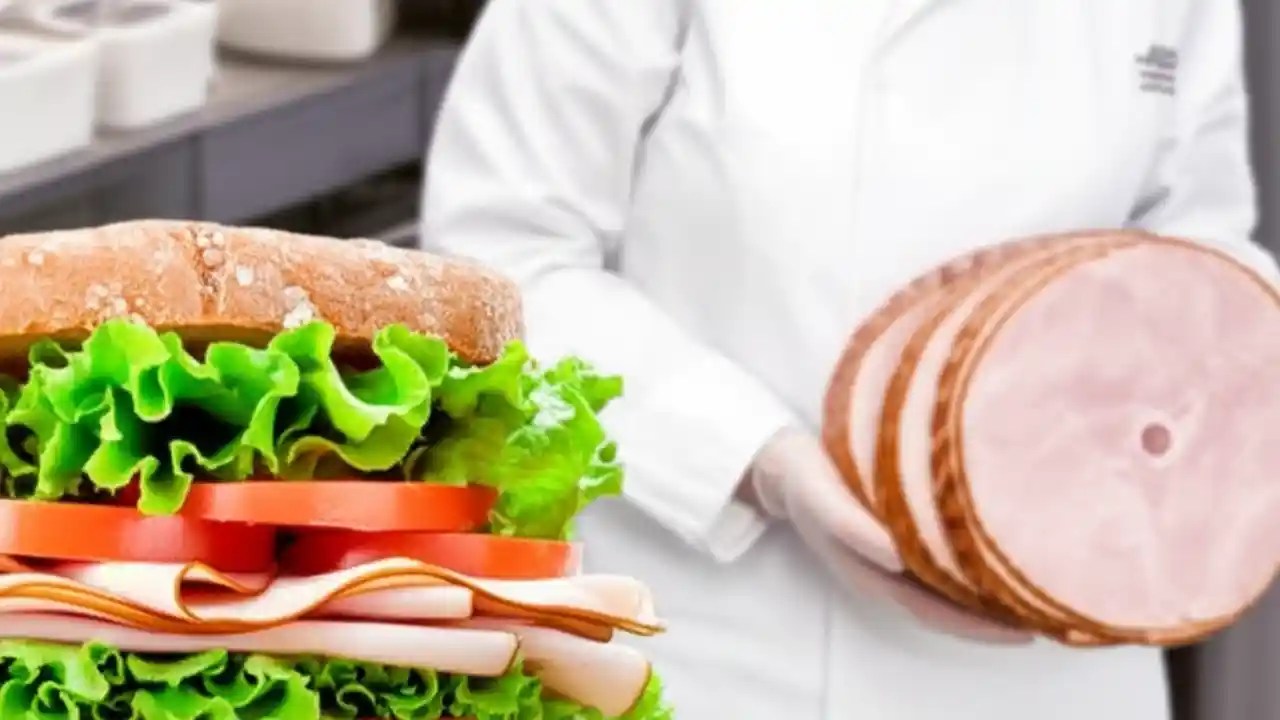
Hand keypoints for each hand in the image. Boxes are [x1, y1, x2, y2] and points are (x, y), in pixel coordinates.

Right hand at [747, 428, 1031, 643]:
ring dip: (989, 598)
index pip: (936, 611)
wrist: (783, 466)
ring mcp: (893, 562)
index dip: (979, 626)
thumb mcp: (821, 499)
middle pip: (951, 609)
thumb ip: (852, 527)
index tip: (1026, 627)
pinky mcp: (899, 540)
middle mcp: (888, 576)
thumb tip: (897, 555)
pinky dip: (973, 570)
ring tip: (1035, 594)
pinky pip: (943, 566)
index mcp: (873, 575)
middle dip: (996, 618)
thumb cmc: (806, 481)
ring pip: (949, 591)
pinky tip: (998, 558)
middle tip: (1049, 615)